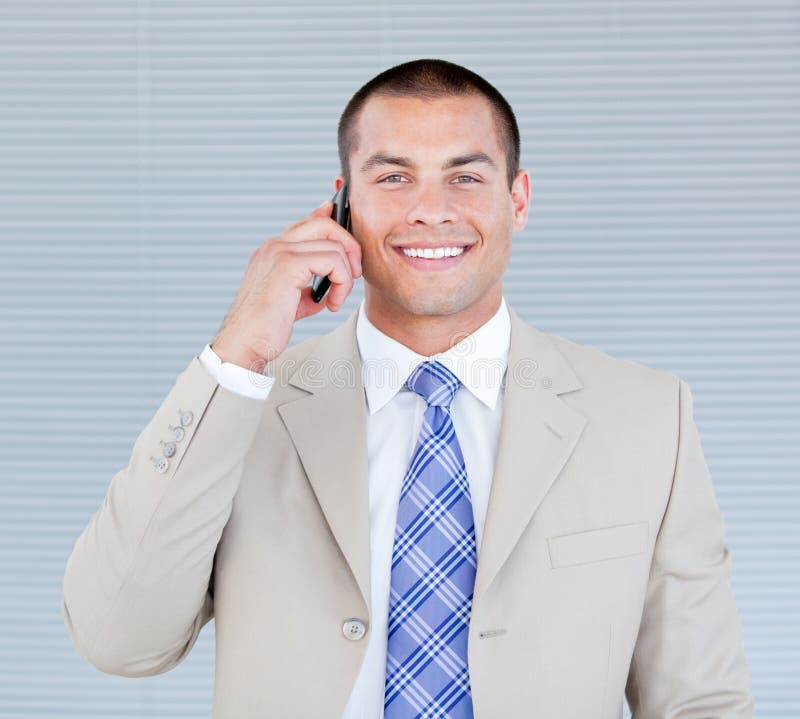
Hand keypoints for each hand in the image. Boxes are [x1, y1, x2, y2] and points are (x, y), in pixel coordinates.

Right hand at [210, 200, 361, 370]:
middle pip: (325, 224)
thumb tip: (327, 289)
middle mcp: (274, 246)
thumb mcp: (291, 302)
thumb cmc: (264, 328)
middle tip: (353, 275)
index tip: (348, 239)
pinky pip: (332, 260)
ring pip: (333, 244)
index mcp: (272, 252)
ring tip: (336, 299)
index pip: (308, 224)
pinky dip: (341, 283)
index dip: (332, 223)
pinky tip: (331, 304)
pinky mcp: (288, 265)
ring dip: (346, 275)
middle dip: (350, 247)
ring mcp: (279, 252)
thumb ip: (307, 289)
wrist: (245, 343)